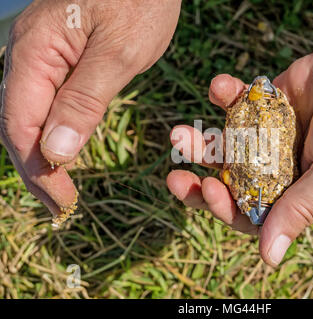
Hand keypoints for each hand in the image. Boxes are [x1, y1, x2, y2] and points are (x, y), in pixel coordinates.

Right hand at [0, 0, 180, 217]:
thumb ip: (84, 99)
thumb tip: (55, 151)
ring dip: (41, 155)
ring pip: (28, 114)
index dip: (39, 170)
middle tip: (60, 206)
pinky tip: (61, 150)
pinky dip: (51, 131)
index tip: (61, 203)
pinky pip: (45, 100)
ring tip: (58, 188)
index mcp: (35, 53)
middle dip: (37, 169)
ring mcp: (39, 54)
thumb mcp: (119, 52)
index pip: (21, 126)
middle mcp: (26, 54)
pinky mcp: (58, 56)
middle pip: (16, 124)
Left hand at [167, 14, 312, 265]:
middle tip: (173, 176)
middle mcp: (277, 166)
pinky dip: (222, 94)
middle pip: (228, 182)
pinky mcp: (263, 101)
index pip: (249, 212)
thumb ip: (301, 210)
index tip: (207, 189)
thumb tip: (269, 258)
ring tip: (178, 135)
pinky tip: (218, 87)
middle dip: (197, 182)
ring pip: (223, 145)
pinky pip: (234, 101)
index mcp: (294, 191)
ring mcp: (267, 133)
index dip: (223, 208)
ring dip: (198, 142)